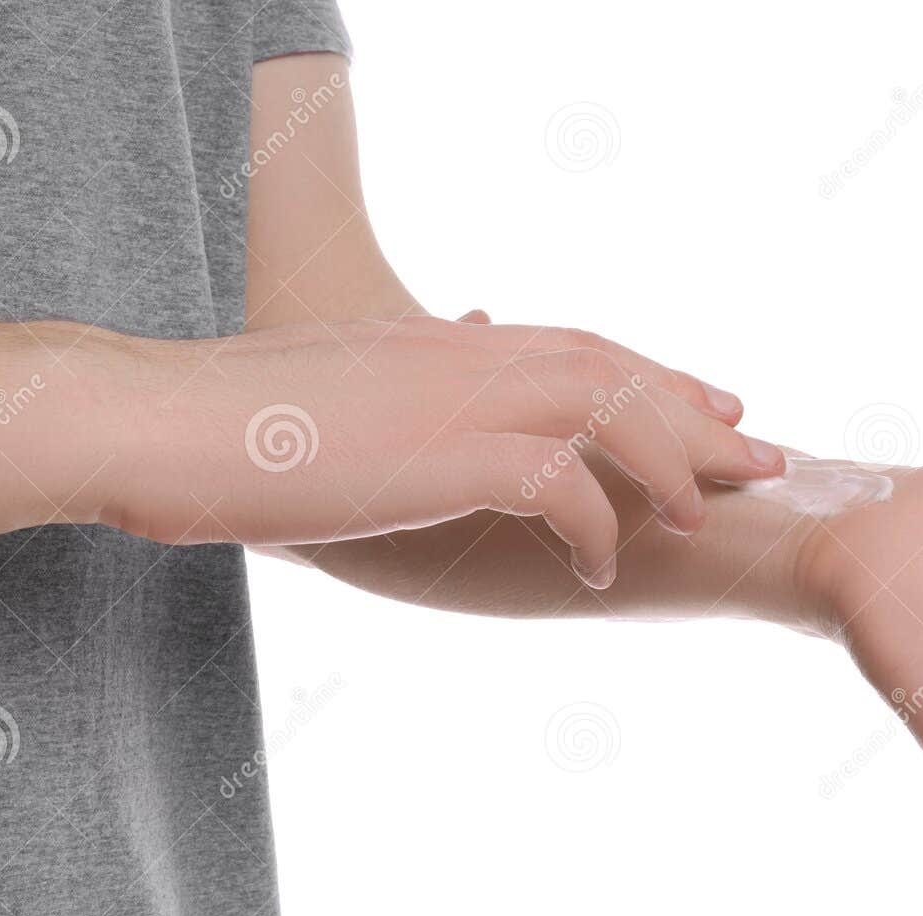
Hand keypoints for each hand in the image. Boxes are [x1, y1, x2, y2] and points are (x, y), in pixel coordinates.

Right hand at [102, 316, 778, 585]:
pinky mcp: (441, 452)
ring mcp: (459, 397)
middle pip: (617, 370)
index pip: (581, 347)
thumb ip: (415, 373)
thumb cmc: (237, 416)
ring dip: (670, 460)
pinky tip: (603, 567)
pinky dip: (595, 522)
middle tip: (762, 454)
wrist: (159, 418)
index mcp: (449, 344)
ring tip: (706, 515)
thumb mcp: (344, 382)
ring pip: (609, 409)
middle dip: (698, 413)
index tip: (712, 404)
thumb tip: (464, 342)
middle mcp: (469, 356)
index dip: (656, 376)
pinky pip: (558, 481)